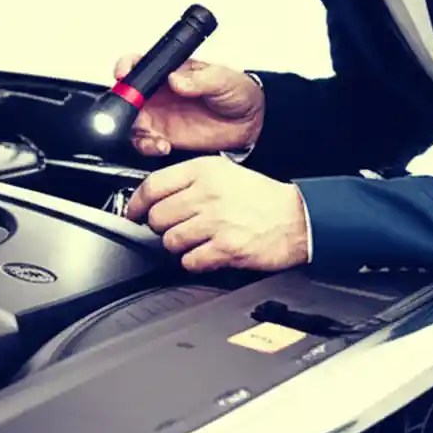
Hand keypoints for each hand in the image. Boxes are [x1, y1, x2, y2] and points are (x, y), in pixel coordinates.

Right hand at [113, 55, 263, 156]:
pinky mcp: (163, 137)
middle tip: (132, 108)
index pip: (139, 63)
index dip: (126, 66)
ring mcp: (158, 115)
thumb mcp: (223, 79)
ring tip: (152, 135)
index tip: (124, 74)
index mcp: (170, 71)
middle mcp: (158, 92)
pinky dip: (147, 146)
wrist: (250, 123)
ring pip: (129, 121)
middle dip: (122, 101)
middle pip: (126, 93)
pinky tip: (162, 146)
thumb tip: (177, 78)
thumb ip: (201, 79)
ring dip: (132, 128)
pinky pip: (143, 142)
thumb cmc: (237, 93)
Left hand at [124, 155, 308, 272]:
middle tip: (173, 228)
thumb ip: (189, 180)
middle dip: (160, 227)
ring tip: (195, 241)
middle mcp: (207, 194)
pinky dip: (194, 262)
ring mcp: (216, 221)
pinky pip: (189, 261)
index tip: (134, 212)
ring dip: (178, 246)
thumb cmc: (262, 198)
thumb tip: (154, 195)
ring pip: (170, 240)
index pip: (153, 185)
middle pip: (157, 216)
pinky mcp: (226, 248)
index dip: (137, 203)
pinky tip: (207, 254)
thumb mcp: (224, 172)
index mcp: (204, 171)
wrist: (298, 219)